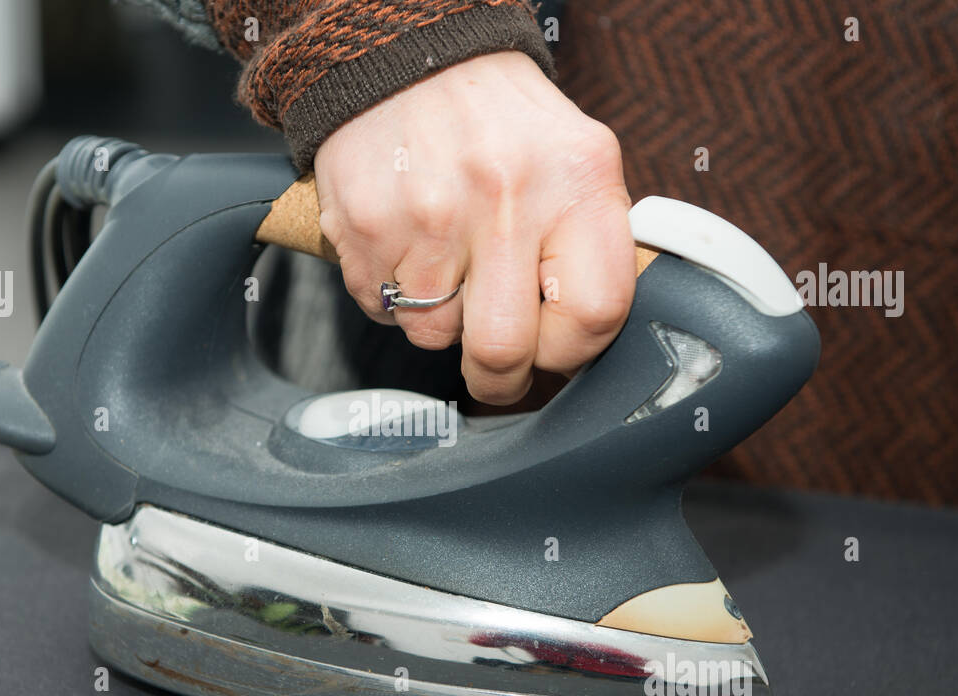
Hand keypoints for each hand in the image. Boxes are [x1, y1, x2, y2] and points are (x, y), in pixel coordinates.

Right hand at [313, 50, 634, 404]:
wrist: (405, 55)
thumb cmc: (497, 119)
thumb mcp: (577, 159)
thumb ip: (591, 244)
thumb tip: (585, 335)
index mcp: (575, 181)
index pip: (594, 314)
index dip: (572, 350)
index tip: (555, 347)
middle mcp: (503, 199)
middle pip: (502, 350)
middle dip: (500, 378)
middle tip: (498, 367)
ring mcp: (426, 218)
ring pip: (434, 335)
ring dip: (441, 320)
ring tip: (446, 263)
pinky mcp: (363, 229)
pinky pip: (383, 310)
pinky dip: (395, 294)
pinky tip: (408, 246)